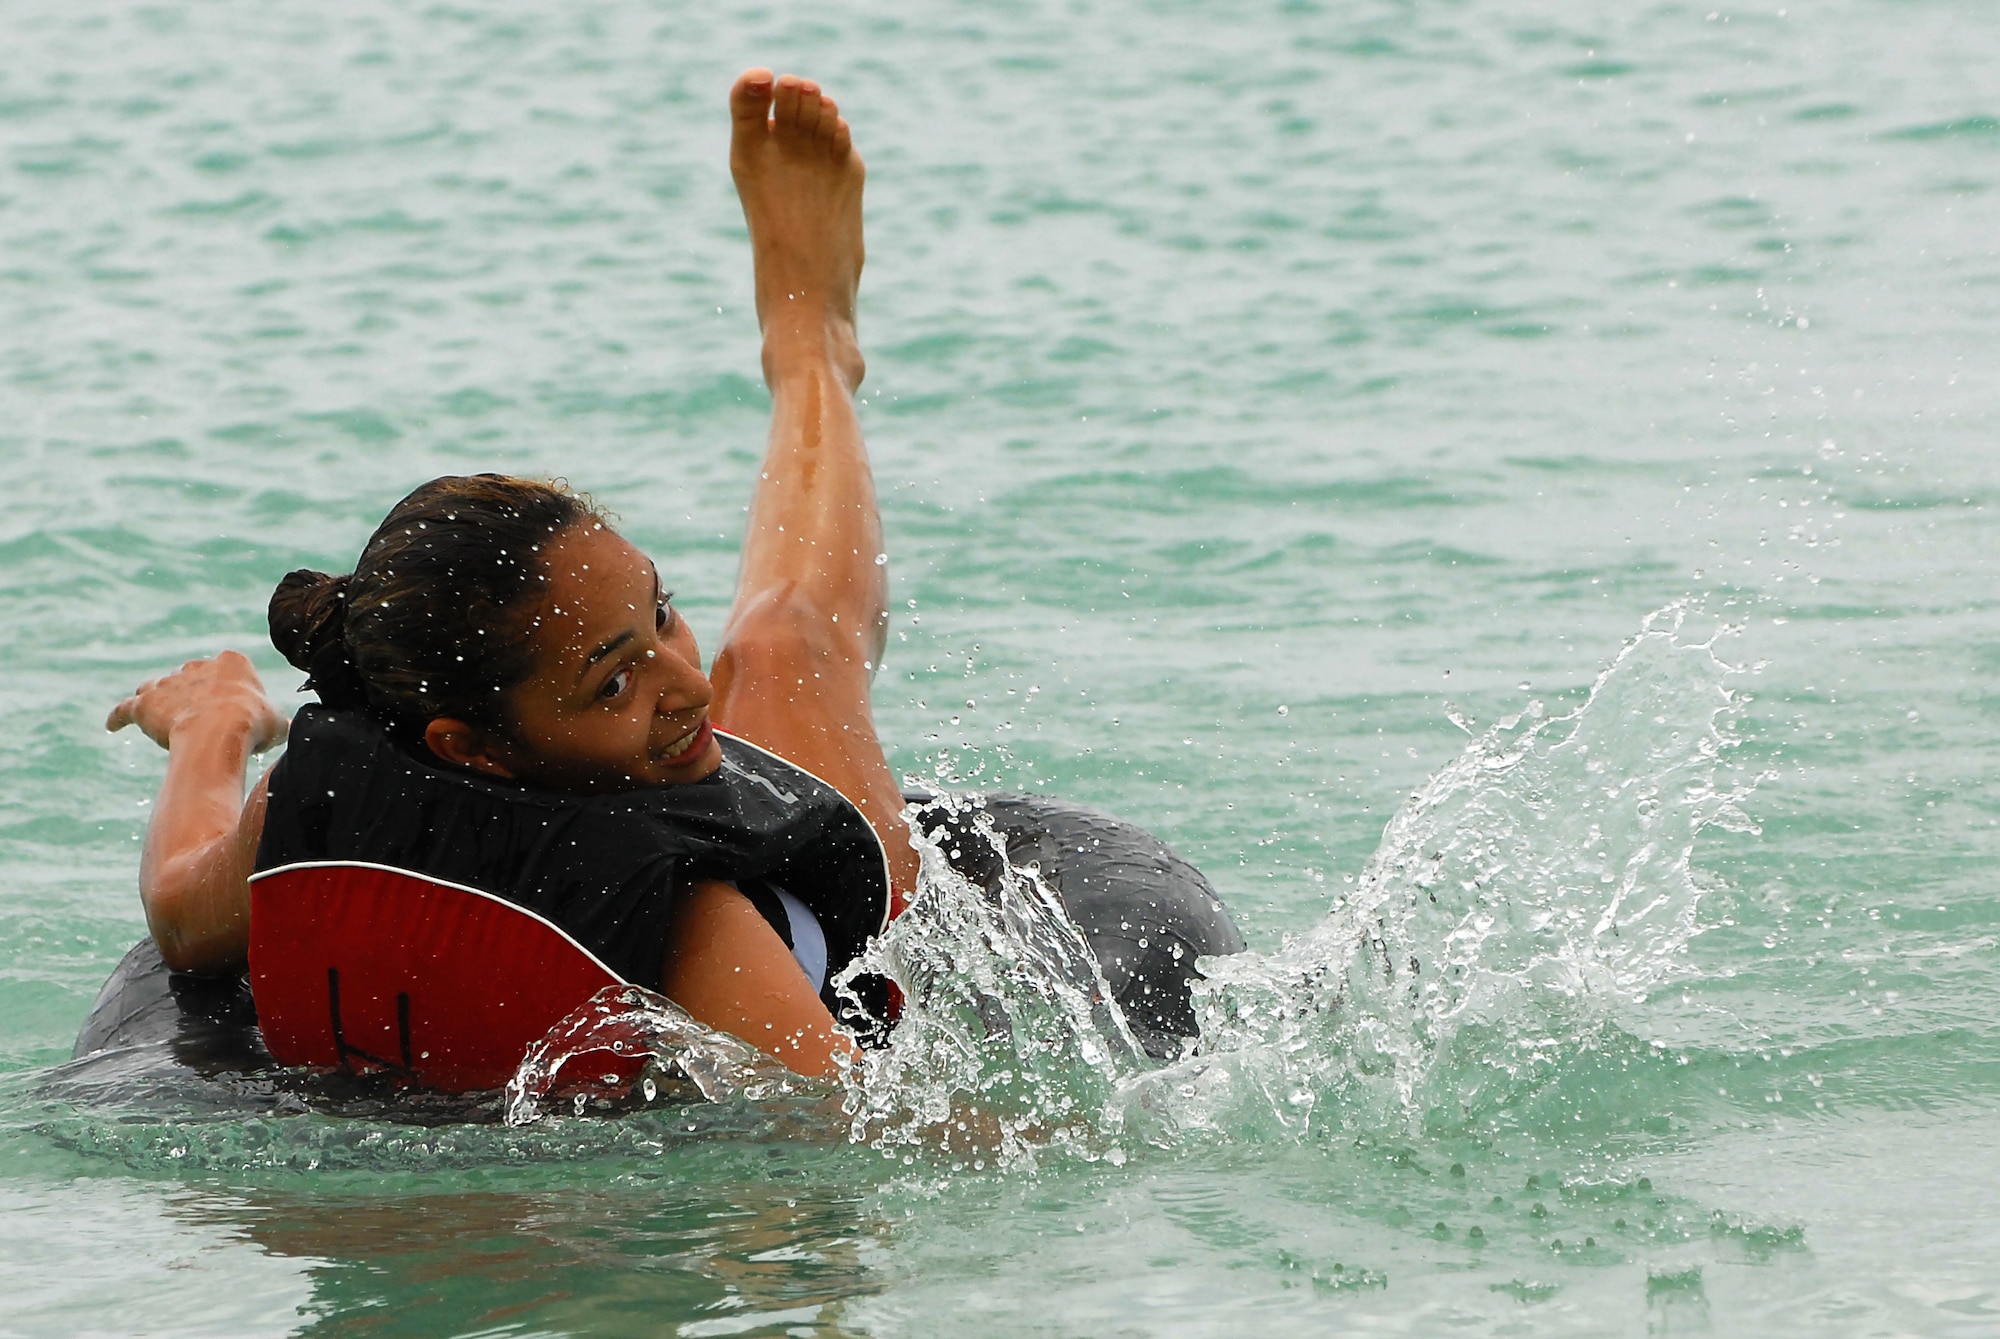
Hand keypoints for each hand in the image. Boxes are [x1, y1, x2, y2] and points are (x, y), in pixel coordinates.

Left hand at [106, 650, 289, 753]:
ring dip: (158, 701)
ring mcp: (167, 683)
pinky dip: (118, 717)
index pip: (230, 670)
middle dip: (192, 694)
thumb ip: (276, 721)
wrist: (219, 734)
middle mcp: (196, 666)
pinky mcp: (144, 705)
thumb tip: (285, 729)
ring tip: (160, 718)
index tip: (236, 710)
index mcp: (232, 662)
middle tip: (200, 720)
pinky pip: (125, 709)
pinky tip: (112, 725)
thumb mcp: (278, 723)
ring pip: (157, 689)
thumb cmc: (252, 725)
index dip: (232, 691)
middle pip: (190, 677)